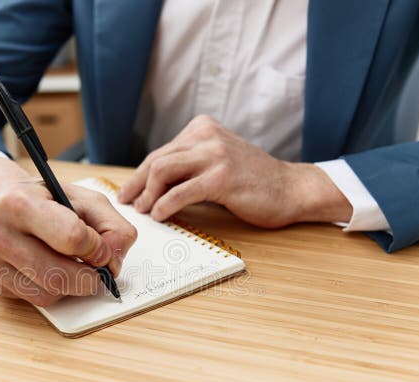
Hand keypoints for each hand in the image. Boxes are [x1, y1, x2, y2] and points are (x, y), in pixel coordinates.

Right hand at [0, 158, 136, 305]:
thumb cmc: (45, 201)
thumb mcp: (83, 199)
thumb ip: (112, 227)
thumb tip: (113, 264)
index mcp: (19, 202)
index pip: (71, 237)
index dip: (97, 248)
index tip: (100, 247)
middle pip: (58, 275)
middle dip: (88, 277)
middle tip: (96, 270)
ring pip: (47, 294)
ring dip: (70, 286)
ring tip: (69, 264)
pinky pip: (34, 300)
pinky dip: (52, 291)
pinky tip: (48, 270)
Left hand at [118, 115, 351, 226]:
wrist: (291, 190)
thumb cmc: (252, 182)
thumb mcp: (216, 163)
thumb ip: (188, 167)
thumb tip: (149, 187)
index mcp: (203, 129)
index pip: (160, 152)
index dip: (139, 175)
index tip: (128, 192)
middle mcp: (206, 135)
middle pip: (156, 160)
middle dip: (137, 185)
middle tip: (128, 204)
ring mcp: (215, 154)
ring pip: (162, 170)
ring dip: (147, 195)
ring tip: (144, 211)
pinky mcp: (221, 177)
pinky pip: (181, 192)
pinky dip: (164, 205)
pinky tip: (160, 215)